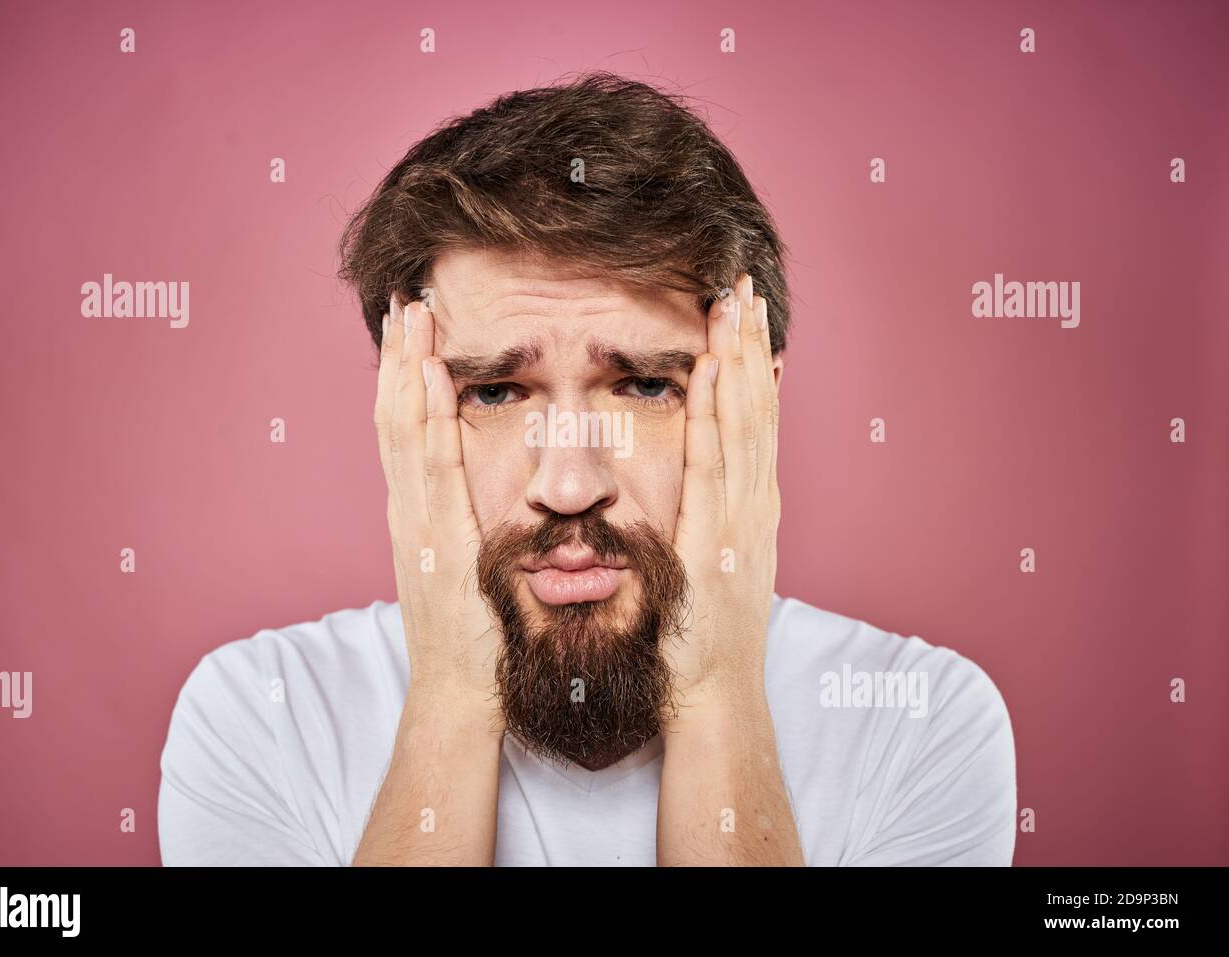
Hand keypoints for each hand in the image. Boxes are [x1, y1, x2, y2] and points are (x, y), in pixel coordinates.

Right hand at [374, 293, 501, 706]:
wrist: (460, 690)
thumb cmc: (474, 634)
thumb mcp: (467, 568)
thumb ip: (465, 527)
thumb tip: (477, 495)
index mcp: (418, 513)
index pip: (405, 431)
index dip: (404, 378)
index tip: (411, 331)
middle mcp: (408, 509)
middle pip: (395, 417)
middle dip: (398, 358)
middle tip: (405, 302)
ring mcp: (416, 520)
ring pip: (403, 428)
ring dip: (405, 368)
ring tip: (411, 316)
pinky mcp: (435, 535)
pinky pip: (429, 462)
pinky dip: (423, 415)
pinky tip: (427, 374)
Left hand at [665, 273, 780, 706]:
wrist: (712, 694)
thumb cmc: (702, 632)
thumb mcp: (712, 559)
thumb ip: (711, 513)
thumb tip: (703, 473)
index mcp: (750, 505)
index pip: (755, 420)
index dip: (752, 365)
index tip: (747, 316)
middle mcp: (753, 503)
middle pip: (755, 409)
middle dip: (750, 345)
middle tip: (744, 287)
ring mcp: (740, 521)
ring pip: (742, 425)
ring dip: (738, 363)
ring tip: (734, 308)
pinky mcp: (716, 542)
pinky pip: (712, 467)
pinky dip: (713, 416)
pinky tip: (708, 374)